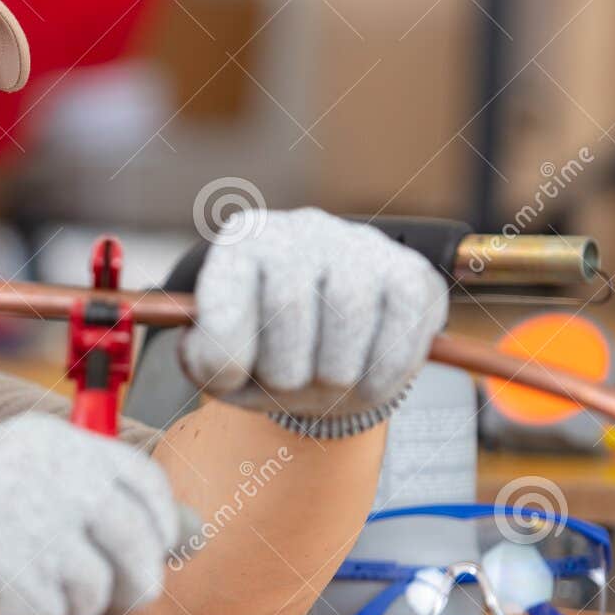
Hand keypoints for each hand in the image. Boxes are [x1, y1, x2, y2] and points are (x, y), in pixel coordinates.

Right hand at [0, 414, 195, 614]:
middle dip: (118, 591)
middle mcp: (51, 468)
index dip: (154, 535)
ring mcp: (28, 515)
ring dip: (60, 612)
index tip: (128, 562)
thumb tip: (195, 534)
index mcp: (57, 440)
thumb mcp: (30, 489)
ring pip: (96, 595)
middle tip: (75, 602)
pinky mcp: (3, 563)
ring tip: (13, 594)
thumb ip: (106, 506)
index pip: (149, 487)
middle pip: (139, 551)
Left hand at [179, 207, 447, 428]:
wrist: (334, 340)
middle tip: (288, 385)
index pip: (225, 297)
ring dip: (334, 377)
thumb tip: (217, 364)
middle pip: (289, 310)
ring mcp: (359, 245)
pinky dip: (383, 372)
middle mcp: (301, 229)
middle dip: (285, 372)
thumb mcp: (224, 358)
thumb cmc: (269, 347)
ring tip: (326, 382)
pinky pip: (402, 325)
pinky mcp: (409, 271)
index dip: (224, 353)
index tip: (229, 379)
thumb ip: (206, 362)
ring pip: (348, 317)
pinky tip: (368, 382)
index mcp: (245, 241)